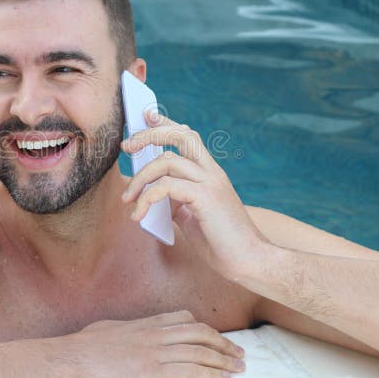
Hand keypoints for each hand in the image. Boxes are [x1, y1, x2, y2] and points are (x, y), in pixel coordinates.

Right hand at [69, 310, 244, 377]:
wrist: (74, 360)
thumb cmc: (83, 349)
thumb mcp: (108, 330)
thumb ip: (125, 332)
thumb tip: (126, 335)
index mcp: (144, 324)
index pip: (182, 318)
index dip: (203, 327)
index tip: (215, 335)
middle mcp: (155, 334)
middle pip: (199, 332)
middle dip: (222, 342)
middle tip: (238, 352)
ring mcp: (157, 352)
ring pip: (201, 351)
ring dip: (224, 359)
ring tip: (238, 367)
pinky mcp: (156, 372)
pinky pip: (192, 371)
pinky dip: (211, 374)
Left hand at [121, 111, 269, 277]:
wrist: (251, 261)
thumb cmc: (223, 243)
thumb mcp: (193, 217)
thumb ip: (176, 202)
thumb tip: (152, 196)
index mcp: (211, 174)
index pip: (189, 136)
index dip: (167, 123)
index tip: (147, 116)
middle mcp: (213, 173)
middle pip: (181, 135)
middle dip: (150, 135)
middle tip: (126, 146)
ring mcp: (211, 183)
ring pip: (167, 161)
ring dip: (140, 178)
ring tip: (127, 199)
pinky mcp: (206, 197)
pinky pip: (166, 186)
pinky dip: (146, 198)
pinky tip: (138, 216)